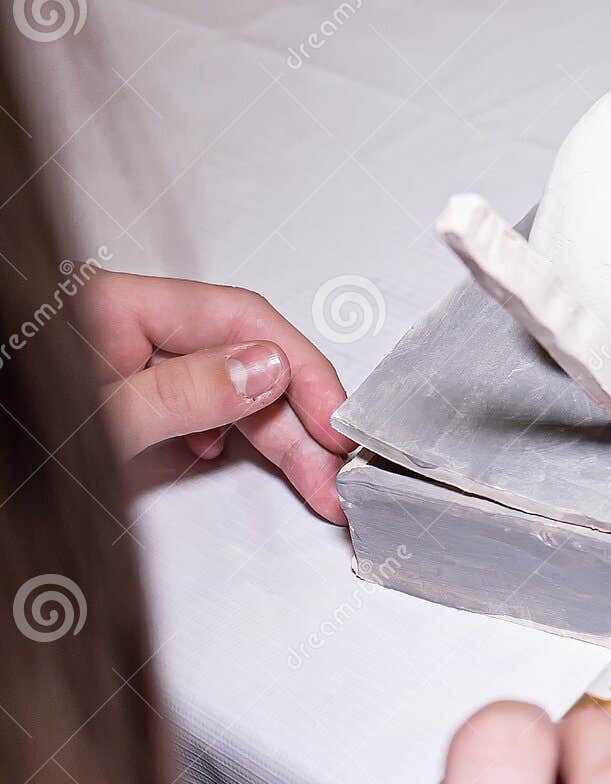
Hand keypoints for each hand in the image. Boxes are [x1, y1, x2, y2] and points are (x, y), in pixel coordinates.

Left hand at [81, 271, 356, 522]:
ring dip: (268, 437)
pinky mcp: (115, 396)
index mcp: (114, 304)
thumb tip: (265, 369)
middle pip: (238, 361)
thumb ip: (184, 392)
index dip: (300, 369)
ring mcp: (118, 361)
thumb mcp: (102, 420)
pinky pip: (189, 406)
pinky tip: (228, 457)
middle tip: (334, 470)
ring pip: (220, 389)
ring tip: (310, 479)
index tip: (334, 420)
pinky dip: (219, 434)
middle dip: (293, 421)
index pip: (238, 318)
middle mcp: (122, 324)